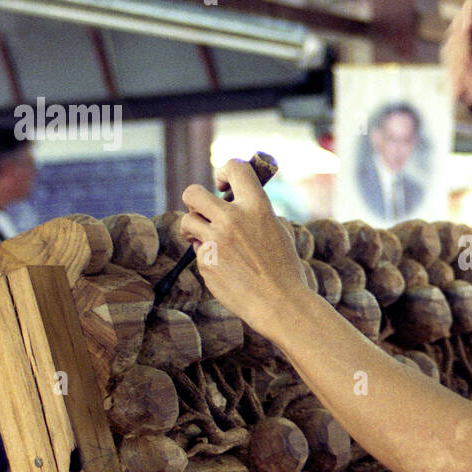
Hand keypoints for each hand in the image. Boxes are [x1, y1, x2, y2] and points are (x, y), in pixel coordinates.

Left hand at [179, 159, 309, 339]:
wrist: (281, 304)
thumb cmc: (284, 269)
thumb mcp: (277, 232)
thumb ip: (254, 213)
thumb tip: (232, 201)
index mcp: (257, 207)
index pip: (235, 167)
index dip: (224, 172)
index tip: (223, 186)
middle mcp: (233, 219)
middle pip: (192, 192)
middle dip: (194, 201)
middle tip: (204, 214)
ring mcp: (216, 241)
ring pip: (187, 222)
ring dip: (195, 230)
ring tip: (213, 243)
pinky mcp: (205, 262)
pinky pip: (197, 251)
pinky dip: (207, 257)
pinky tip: (226, 269)